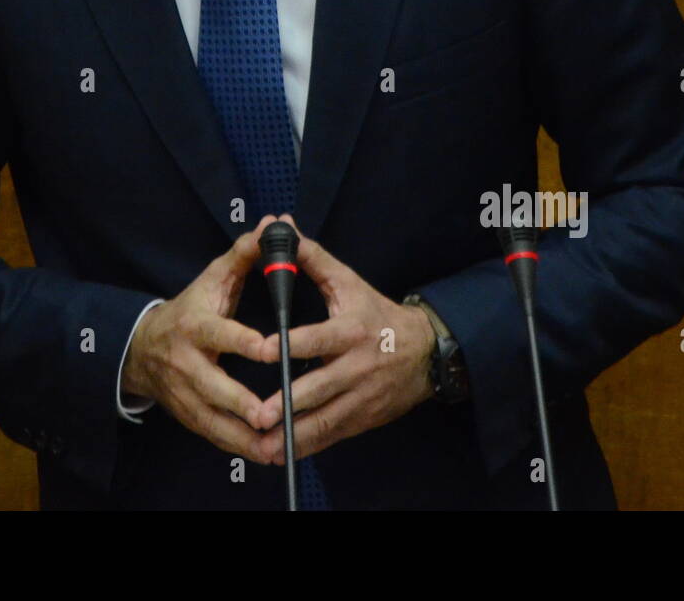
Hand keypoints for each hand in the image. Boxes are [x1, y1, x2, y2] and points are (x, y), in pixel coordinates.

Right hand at [122, 214, 284, 463]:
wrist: (144, 348)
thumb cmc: (191, 308)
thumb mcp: (213, 278)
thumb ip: (245, 253)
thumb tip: (273, 223)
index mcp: (196, 325)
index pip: (220, 333)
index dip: (243, 341)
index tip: (270, 349)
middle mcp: (187, 362)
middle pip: (212, 386)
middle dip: (238, 402)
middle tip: (267, 414)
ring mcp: (185, 393)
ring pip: (212, 419)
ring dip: (241, 436)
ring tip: (271, 447)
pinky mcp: (188, 415)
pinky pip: (213, 436)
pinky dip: (236, 447)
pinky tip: (263, 454)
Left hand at [256, 215, 434, 464]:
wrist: (425, 350)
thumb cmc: (376, 312)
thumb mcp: (348, 283)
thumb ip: (313, 259)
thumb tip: (284, 228)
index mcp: (352, 330)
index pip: (319, 338)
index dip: (292, 344)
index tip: (265, 351)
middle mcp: (357, 367)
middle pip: (320, 388)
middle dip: (288, 402)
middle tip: (258, 413)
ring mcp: (361, 397)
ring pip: (324, 420)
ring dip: (292, 435)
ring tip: (261, 446)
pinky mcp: (361, 419)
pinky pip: (330, 435)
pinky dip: (306, 446)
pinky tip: (279, 454)